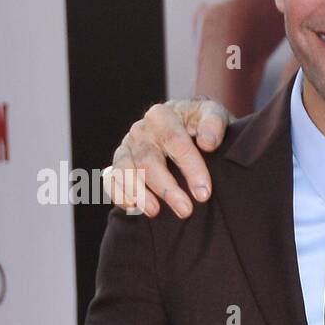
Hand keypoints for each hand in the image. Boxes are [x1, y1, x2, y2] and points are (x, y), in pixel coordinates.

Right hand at [104, 98, 231, 217]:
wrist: (185, 124)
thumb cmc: (201, 123)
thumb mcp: (213, 113)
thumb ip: (214, 123)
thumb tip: (207, 143)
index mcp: (162, 116)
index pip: (175, 142)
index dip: (190, 169)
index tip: (204, 194)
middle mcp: (141, 130)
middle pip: (148, 160)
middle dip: (167, 188)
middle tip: (185, 210)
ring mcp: (127, 146)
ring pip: (125, 170)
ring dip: (138, 192)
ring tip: (155, 211)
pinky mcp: (120, 162)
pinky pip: (110, 178)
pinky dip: (117, 192)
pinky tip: (131, 207)